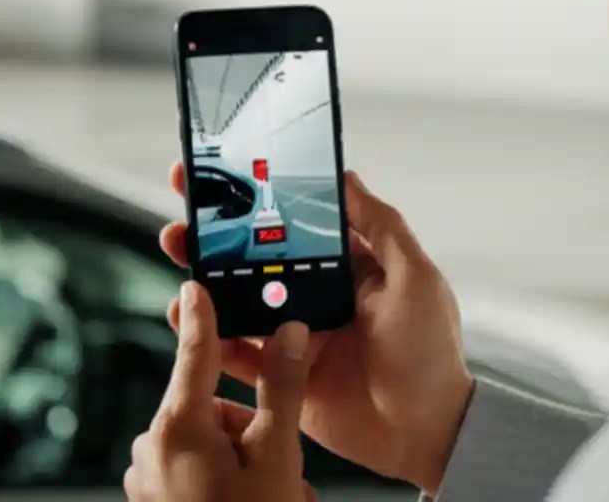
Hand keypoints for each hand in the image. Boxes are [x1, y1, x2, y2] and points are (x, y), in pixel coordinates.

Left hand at [123, 281, 317, 501]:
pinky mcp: (151, 501)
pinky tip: (246, 499)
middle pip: (211, 408)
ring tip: (270, 492)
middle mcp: (152, 450)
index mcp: (177, 429)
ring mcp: (148, 480)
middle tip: (279, 464)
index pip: (194, 353)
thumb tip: (288, 337)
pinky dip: (222, 478)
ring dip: (241, 457)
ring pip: (206, 442)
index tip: (195, 287)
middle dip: (250, 428)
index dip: (200, 317)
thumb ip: (282, 389)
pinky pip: (192, 470)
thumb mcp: (275, 455)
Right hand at [161, 166, 475, 492]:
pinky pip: (237, 353)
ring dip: (205, 279)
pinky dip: (209, 336)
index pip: (295, 226)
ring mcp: (294, 337)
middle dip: (217, 237)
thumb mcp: (414, 278)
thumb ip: (381, 227)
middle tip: (184, 218)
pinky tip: (188, 315)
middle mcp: (316, 297)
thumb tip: (347, 177)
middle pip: (256, 260)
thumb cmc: (430, 353)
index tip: (226, 176)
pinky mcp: (280, 375)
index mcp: (346, 269)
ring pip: (238, 302)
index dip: (261, 202)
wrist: (424, 432)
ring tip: (178, 255)